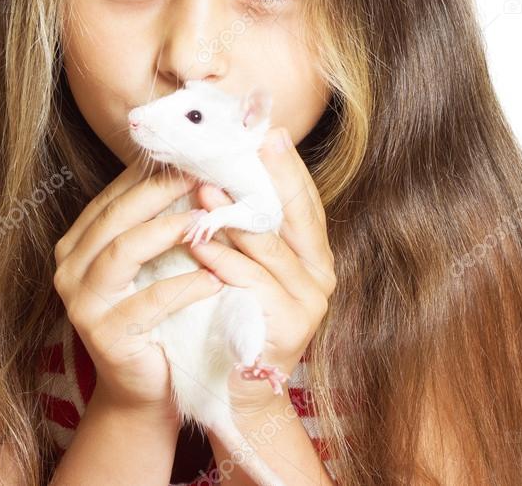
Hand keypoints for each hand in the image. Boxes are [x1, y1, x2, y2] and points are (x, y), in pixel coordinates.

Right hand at [52, 163, 224, 416]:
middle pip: (117, 216)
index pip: (115, 194)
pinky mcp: (105, 335)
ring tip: (208, 220)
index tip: (194, 156)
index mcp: (79, 241)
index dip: (153, 174)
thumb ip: (160, 219)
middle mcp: (70, 267)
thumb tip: (196, 167)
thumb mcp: (154, 261)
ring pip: (124, 251)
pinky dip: (185, 286)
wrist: (146, 388)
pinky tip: (215, 278)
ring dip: (169, 231)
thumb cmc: (156, 314)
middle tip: (204, 176)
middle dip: (161, 191)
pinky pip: (149, 302)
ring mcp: (82, 303)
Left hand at [186, 126, 337, 416]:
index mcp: (313, 254)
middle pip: (297, 213)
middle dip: (272, 175)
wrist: (235, 391)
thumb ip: (246, 227)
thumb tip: (220, 172)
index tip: (266, 131)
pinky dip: (226, 260)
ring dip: (236, 215)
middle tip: (252, 141)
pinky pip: (254, 282)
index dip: (286, 165)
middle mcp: (320, 273)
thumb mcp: (247, 266)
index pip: (302, 199)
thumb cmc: (235, 319)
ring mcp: (310, 300)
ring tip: (206, 188)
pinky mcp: (292, 324)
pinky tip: (201, 242)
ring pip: (271, 246)